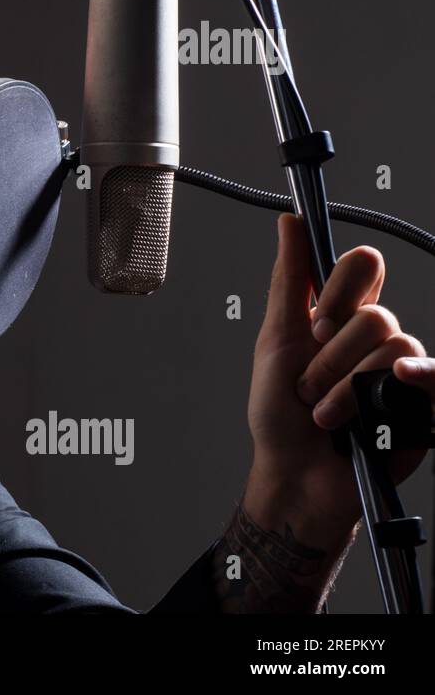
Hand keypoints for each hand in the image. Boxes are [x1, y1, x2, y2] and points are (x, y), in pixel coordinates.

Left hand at [245, 213, 426, 544]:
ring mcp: (402, 371)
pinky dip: (408, 383)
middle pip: (374, 314)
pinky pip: (430, 375)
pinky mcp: (423, 404)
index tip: (316, 323)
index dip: (340, 289)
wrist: (294, 473)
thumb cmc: (278, 413)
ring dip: (345, 388)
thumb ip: (289, 282)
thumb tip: (288, 221)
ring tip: (326, 414)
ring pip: (395, 347)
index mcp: (341, 316)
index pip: (363, 266)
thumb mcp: (275, 341)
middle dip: (329, 357)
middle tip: (308, 384)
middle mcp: (376, 339)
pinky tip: (392, 392)